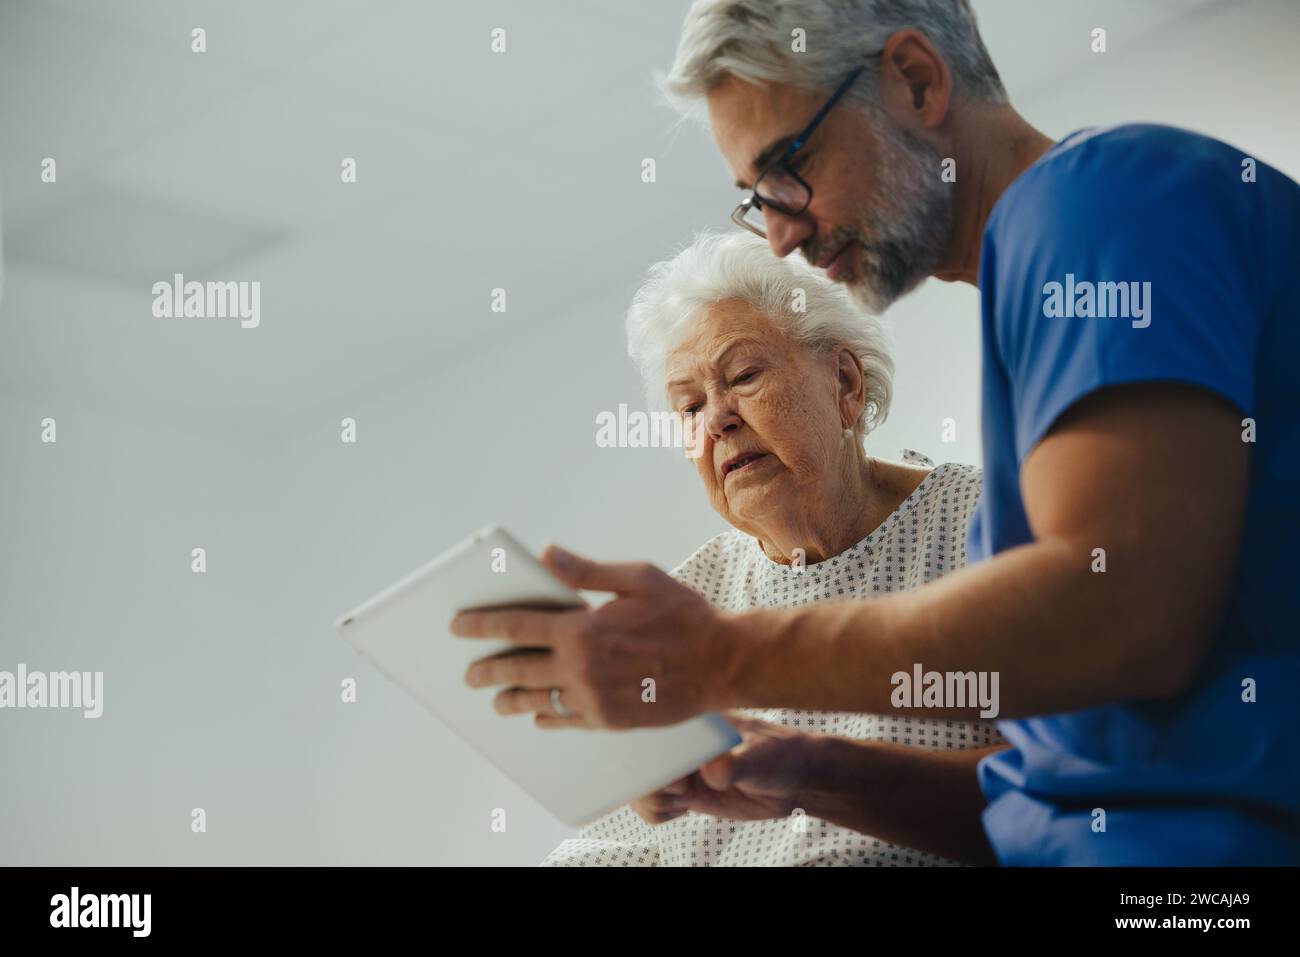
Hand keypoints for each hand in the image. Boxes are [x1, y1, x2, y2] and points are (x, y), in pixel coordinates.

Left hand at [451, 545, 737, 728]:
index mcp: (581, 628)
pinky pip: (566, 721)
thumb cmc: (683, 614)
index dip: (480, 625)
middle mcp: (580, 668)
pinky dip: (547, 717)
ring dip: (510, 700)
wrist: (723, 663)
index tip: (457, 625)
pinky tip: (538, 715)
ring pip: (536, 701)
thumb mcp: (637, 578)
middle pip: (516, 670)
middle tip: (468, 673)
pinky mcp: (609, 721)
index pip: (515, 626)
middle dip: (486, 670)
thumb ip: (586, 571)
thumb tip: (547, 555)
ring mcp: (593, 699)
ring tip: (496, 699)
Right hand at [630, 713, 818, 824]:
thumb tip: (711, 770)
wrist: (795, 780)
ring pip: (638, 784)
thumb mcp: (759, 756)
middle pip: (632, 759)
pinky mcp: (683, 789)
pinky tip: (684, 807)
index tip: (670, 771)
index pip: (647, 728)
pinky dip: (657, 811)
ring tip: (684, 798)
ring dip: (652, 798)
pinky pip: (650, 803)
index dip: (645, 752)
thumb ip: (733, 764)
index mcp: (691, 718)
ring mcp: (678, 765)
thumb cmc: (780, 756)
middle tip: (679, 787)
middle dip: (646, 779)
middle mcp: (679, 740)